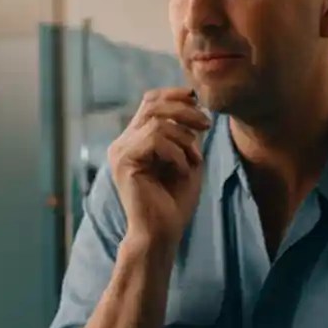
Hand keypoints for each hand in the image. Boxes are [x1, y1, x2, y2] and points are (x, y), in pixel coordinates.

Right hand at [108, 88, 210, 247]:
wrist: (163, 232)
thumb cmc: (175, 201)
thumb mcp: (186, 159)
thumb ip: (184, 133)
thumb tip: (192, 100)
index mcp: (135, 140)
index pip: (149, 102)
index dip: (172, 94)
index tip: (196, 98)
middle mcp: (123, 143)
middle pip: (153, 105)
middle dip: (185, 111)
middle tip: (207, 125)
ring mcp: (120, 151)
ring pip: (157, 122)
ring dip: (184, 140)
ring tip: (193, 162)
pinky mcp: (124, 161)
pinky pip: (155, 139)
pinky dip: (176, 153)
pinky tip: (181, 171)